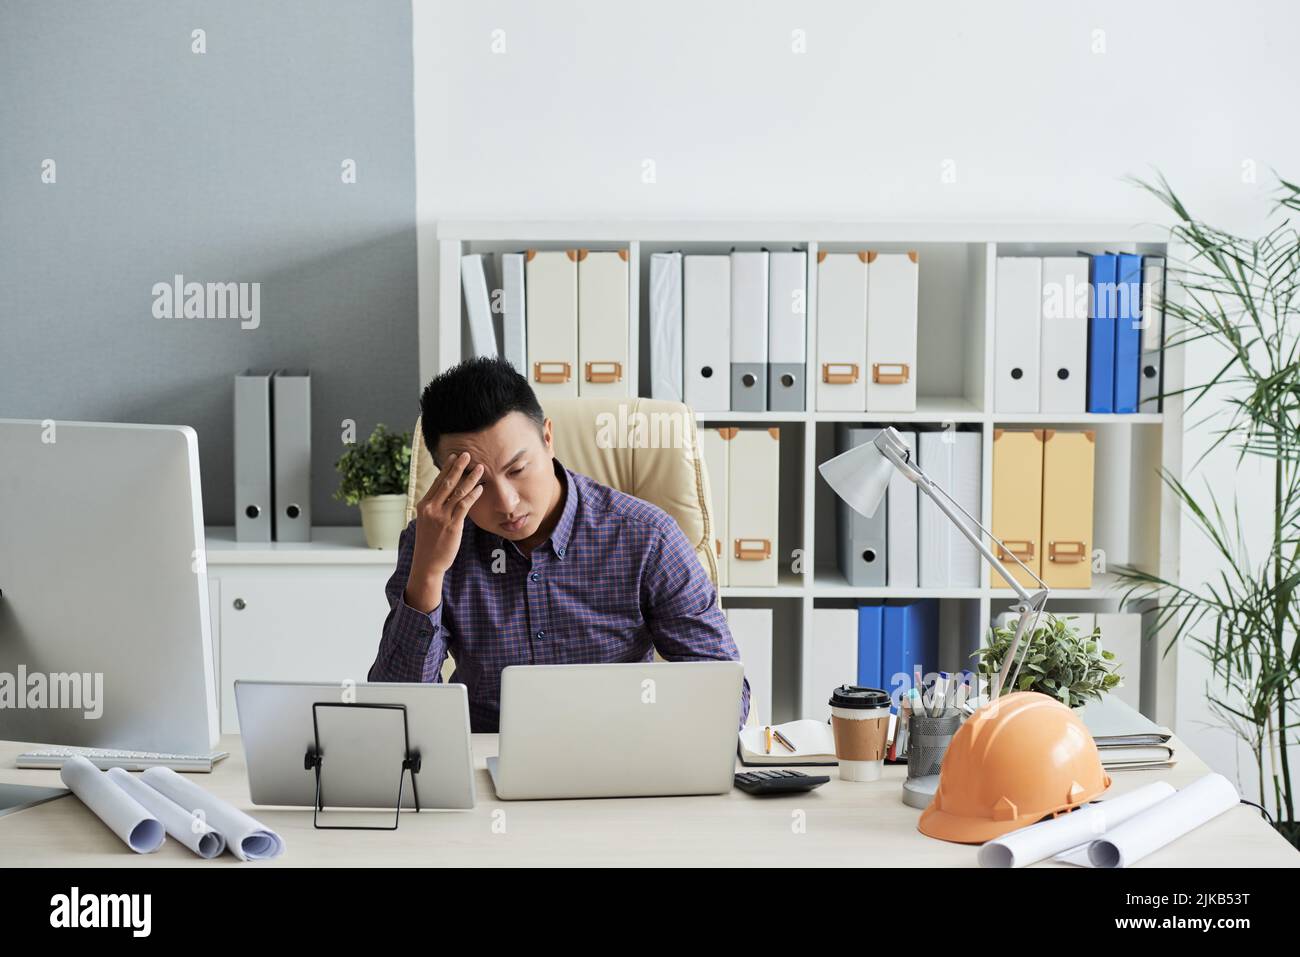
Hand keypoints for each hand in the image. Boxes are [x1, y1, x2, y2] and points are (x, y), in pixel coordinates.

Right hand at [404, 451, 482, 611]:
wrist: (427, 563)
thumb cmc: (429, 543)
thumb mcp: (427, 522)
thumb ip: (435, 508)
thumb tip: (446, 496)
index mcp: (423, 505)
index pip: (437, 482)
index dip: (446, 468)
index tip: (454, 457)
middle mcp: (431, 508)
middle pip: (447, 482)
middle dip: (458, 467)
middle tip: (468, 454)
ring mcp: (441, 516)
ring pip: (457, 492)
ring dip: (470, 478)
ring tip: (480, 468)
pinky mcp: (451, 525)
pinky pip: (464, 506)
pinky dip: (473, 495)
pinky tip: (480, 488)